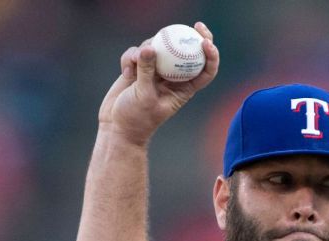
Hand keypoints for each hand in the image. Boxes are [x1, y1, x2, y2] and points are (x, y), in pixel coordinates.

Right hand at [98, 22, 220, 145]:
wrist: (117, 127)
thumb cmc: (136, 119)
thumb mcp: (144, 96)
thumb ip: (147, 72)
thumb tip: (150, 48)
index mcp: (183, 89)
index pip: (205, 71)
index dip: (211, 55)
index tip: (206, 42)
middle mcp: (172, 77)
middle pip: (186, 52)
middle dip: (193, 36)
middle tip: (196, 25)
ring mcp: (155, 71)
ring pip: (158, 47)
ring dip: (146, 50)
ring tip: (135, 64)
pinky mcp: (138, 67)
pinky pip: (137, 53)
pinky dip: (130, 58)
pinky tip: (126, 73)